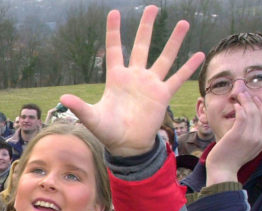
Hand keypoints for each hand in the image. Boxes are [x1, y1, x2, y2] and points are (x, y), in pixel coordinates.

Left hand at [60, 6, 203, 155]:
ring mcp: (150, 84)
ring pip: (164, 58)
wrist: (127, 145)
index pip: (114, 49)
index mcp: (116, 78)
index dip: (113, 31)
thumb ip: (79, 106)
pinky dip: (188, 67)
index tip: (114, 12)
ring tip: (183, 23)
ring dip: (174, 41)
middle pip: (141, 46)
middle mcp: (134, 77)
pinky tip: (199, 54)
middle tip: (152, 8)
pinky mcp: (162, 95)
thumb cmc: (107, 131)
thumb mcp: (92, 118)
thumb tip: (62, 98)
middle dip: (146, 27)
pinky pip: (177, 78)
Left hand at [204, 93, 261, 185]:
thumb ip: (260, 139)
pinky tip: (236, 105)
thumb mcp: (252, 150)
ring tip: (239, 96)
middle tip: (245, 93)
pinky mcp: (237, 135)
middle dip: (253, 100)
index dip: (261, 106)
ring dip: (246, 101)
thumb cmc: (233, 159)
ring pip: (251, 112)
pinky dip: (240, 108)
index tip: (255, 99)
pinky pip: (242, 116)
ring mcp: (249, 136)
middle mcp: (259, 138)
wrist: (223, 170)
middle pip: (260, 113)